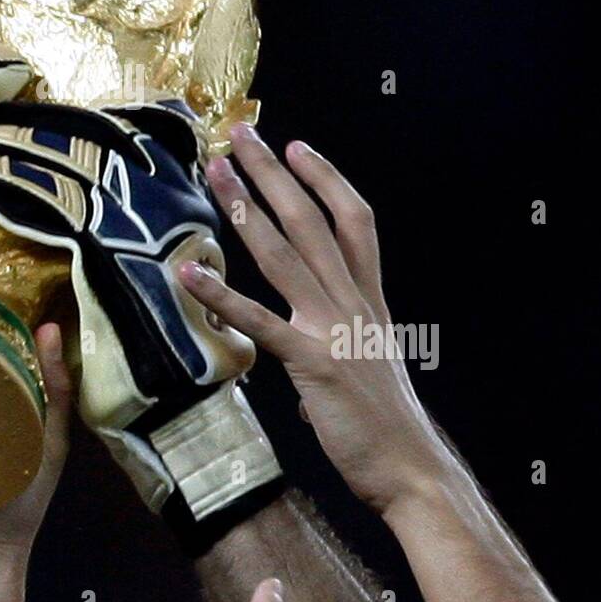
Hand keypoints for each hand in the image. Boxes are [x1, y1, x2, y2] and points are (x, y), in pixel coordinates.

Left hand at [180, 123, 451, 515]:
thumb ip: (342, 333)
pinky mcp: (310, 363)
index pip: (354, 220)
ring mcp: (332, 328)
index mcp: (370, 299)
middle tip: (241, 133)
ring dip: (246, 208)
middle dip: (275, 172)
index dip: (327, 178)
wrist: (411, 468)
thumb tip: (311, 330)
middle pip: (312, 220)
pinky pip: (260, 320)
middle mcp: (352, 302)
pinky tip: (189, 272)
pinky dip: (222, 294)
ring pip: (285, 253)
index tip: (299, 146)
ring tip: (215, 172)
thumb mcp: (371, 360)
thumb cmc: (386, 421)